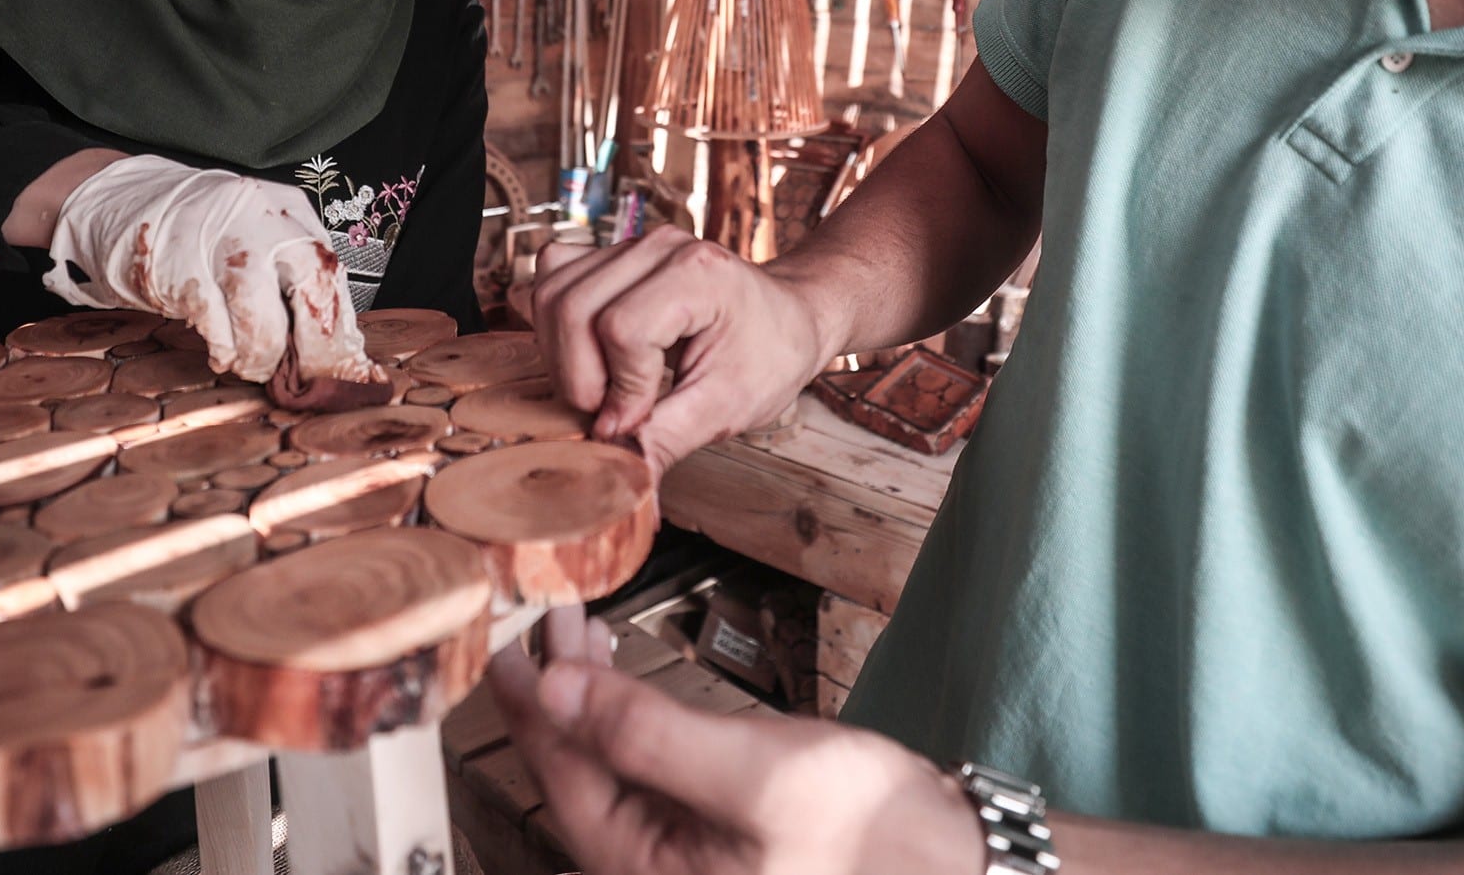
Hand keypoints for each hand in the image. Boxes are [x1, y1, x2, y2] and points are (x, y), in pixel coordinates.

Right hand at [46, 155, 378, 388]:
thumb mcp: (261, 239)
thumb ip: (293, 282)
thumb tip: (333, 350)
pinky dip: (223, 348)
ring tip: (256, 367)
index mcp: (288, 210)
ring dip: (261, 353)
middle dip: (313, 342)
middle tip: (309, 377)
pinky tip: (224, 356)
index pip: (330, 271)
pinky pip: (210, 319)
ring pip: (257, 307)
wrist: (134, 203)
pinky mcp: (176, 263)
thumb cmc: (209, 235)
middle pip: (307, 280)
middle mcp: (259, 216)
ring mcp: (216, 236)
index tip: (343, 367)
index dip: (339, 327)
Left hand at [491, 609, 982, 874]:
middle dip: (558, 691)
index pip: (561, 775)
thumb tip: (554, 688)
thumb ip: (645, 731)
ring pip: (612, 770)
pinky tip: (632, 686)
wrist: (956, 868)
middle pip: (578, 774)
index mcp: (646, 872)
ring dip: (594, 699)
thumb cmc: (873, 838)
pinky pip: (651, 777)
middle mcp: (655, 873)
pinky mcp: (716, 841)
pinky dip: (635, 721)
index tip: (506, 635)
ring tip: (583, 632)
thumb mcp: (753, 773)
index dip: (531, 698)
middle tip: (547, 614)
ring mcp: (686, 860)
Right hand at [521, 226, 832, 473]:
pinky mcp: (612, 255)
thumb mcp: (728, 408)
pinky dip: (556, 326)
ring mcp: (632, 245)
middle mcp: (660, 247)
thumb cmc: (770, 356)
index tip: (639, 421)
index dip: (621, 388)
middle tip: (613, 412)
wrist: (788, 317)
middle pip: (572, 308)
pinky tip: (590, 355)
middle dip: (580, 377)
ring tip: (605, 387)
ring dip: (563, 355)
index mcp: (699, 274)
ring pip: (552, 294)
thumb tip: (621, 479)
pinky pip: (554, 280)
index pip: (621, 330)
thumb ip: (667, 439)